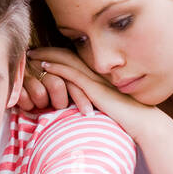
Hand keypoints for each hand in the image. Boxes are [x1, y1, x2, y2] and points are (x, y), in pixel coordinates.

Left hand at [22, 47, 161, 142]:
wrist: (143, 123)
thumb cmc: (127, 120)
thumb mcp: (107, 109)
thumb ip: (94, 105)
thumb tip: (82, 111)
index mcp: (98, 78)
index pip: (74, 62)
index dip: (56, 57)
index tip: (41, 56)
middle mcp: (95, 75)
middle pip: (67, 56)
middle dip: (47, 52)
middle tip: (30, 50)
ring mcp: (95, 80)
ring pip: (67, 62)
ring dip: (47, 57)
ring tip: (31, 55)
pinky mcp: (94, 89)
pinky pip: (72, 75)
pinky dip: (56, 68)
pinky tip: (43, 67)